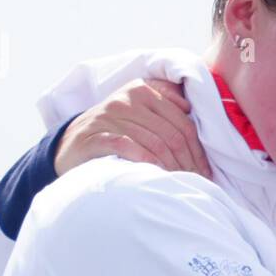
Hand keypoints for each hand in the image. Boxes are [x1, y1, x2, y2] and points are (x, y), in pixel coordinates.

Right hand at [53, 79, 212, 179]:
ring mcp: (109, 116)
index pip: (182, 121)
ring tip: (180, 184)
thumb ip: (163, 104)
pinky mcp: (95, 135)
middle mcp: (126, 99)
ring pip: (154, 142)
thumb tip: (189, 107)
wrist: (70, 146)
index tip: (205, 170)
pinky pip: (129, 148)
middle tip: (196, 181)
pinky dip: (147, 163)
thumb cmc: (113, 132)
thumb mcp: (136, 112)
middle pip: (171, 134)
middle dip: (188, 161)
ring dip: (171, 167)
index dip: (197, 149)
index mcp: (142, 91)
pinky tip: (156, 176)